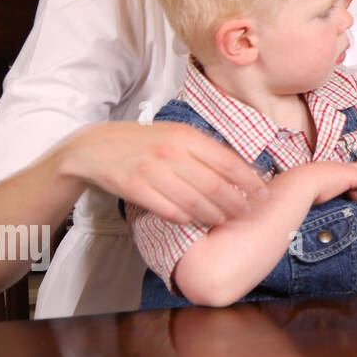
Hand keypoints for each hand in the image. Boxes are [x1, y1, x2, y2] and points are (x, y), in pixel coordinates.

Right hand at [61, 121, 263, 226]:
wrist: (93, 148)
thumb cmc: (143, 142)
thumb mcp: (175, 135)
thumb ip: (203, 149)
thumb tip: (241, 167)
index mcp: (185, 136)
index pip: (227, 161)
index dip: (249, 181)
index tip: (263, 193)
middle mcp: (171, 152)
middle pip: (214, 185)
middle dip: (235, 202)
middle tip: (246, 212)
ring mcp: (151, 170)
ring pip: (193, 200)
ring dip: (213, 214)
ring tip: (224, 219)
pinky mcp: (134, 188)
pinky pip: (168, 209)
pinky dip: (185, 218)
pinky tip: (195, 221)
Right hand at [274, 158, 356, 206]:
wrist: (295, 186)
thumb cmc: (295, 194)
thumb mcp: (305, 199)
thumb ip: (313, 204)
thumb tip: (306, 216)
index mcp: (327, 171)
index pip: (347, 174)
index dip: (355, 186)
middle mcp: (338, 168)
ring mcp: (345, 169)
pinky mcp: (351, 175)